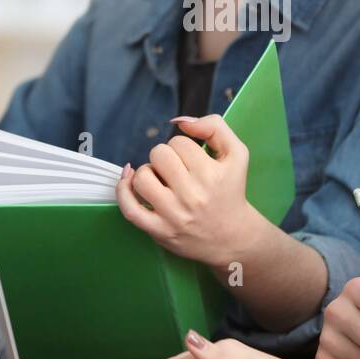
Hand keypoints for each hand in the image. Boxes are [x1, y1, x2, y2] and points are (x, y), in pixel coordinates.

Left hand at [115, 115, 262, 266]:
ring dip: (148, 173)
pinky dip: (123, 191)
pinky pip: (129, 209)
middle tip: (175, 170)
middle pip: (159, 154)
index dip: (182, 147)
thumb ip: (214, 127)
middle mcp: (192, 195)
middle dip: (165, 157)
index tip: (190, 160)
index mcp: (211, 173)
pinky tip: (128, 181)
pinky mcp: (160, 231)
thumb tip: (180, 120)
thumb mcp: (236, 154)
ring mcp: (174, 215)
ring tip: (160, 180)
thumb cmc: (230, 191)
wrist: (232, 237)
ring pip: (142, 178)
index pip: (179, 142)